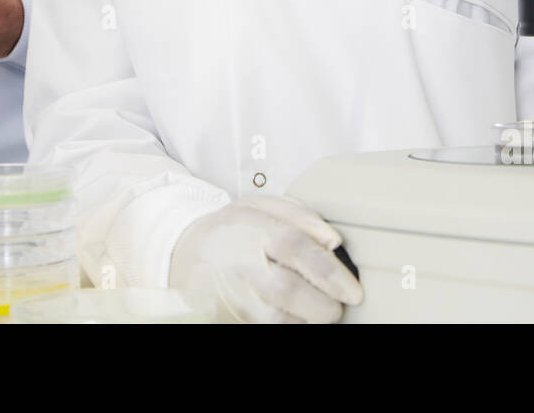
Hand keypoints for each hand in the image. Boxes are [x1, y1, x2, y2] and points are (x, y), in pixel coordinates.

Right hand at [169, 196, 362, 323]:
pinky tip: (288, 314)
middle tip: (334, 306)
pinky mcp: (223, 317)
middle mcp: (238, 263)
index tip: (353, 291)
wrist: (181, 253)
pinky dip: (285, 324)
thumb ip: (301, 217)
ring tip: (308, 308)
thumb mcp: (260, 206)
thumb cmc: (230, 230)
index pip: (295, 247)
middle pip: (287, 291)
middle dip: (322, 306)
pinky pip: (263, 327)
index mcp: (251, 229)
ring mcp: (227, 295)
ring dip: (304, 319)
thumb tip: (335, 241)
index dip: (328, 271)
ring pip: (276, 319)